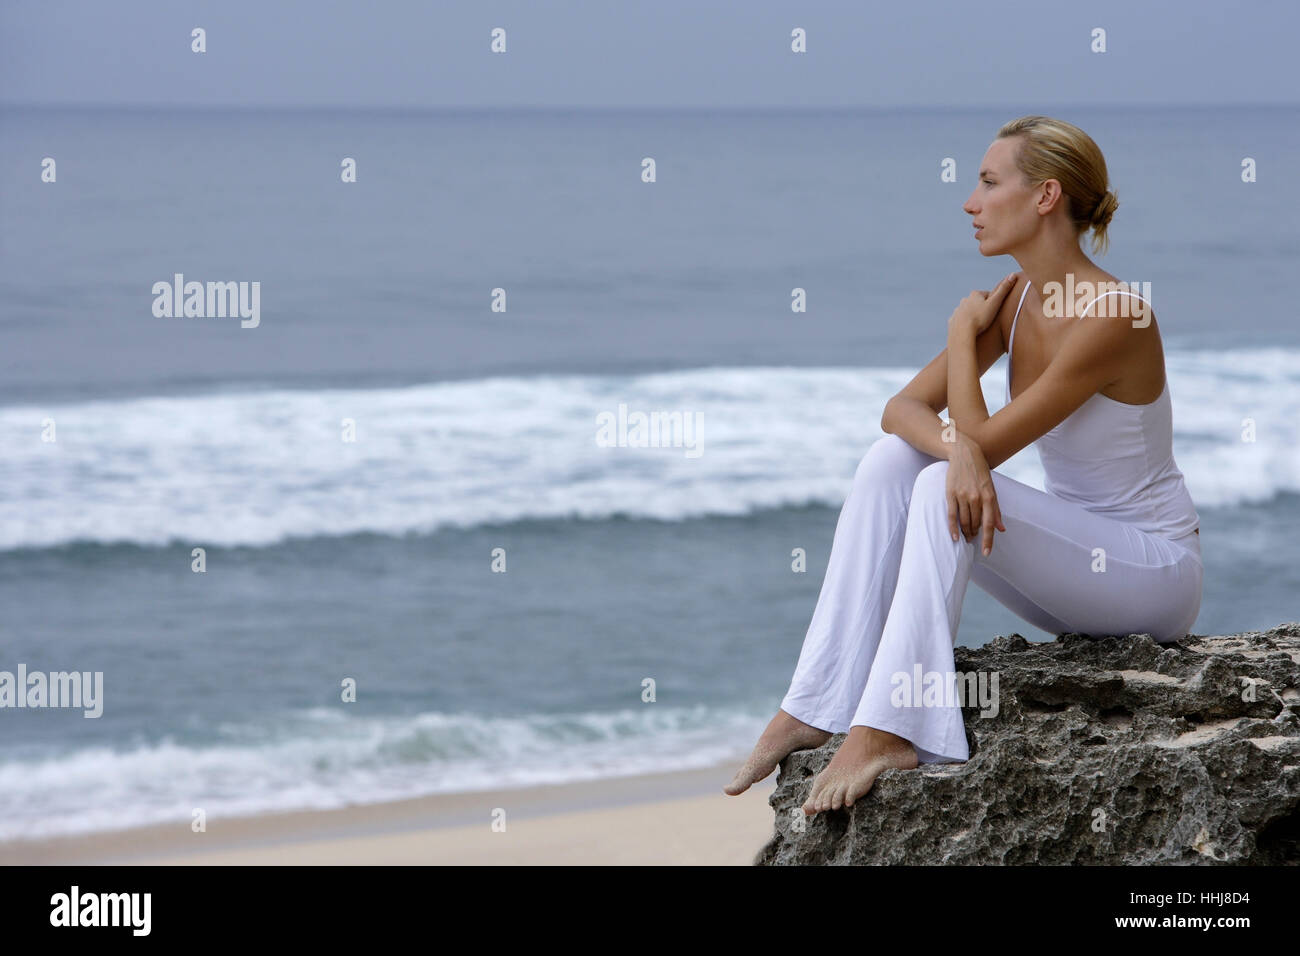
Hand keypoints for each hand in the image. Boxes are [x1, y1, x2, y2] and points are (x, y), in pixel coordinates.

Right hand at [945, 433, 1004, 554]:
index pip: (989, 524)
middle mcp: (976, 497)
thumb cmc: (980, 472)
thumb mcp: (991, 489)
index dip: (988, 540)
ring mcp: (963, 496)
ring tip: (966, 537)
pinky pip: (952, 515)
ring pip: (964, 521)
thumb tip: (1001, 529)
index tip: (986, 553)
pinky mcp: (951, 493)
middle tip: (973, 540)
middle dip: (975, 535)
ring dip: (965, 532)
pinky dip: (953, 528)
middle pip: (975, 524)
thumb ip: (996, 510)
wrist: (964, 454)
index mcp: (989, 496)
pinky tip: (954, 536)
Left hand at [948, 273, 1017, 340]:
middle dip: (983, 308)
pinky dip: (965, 323)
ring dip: (974, 316)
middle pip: (977, 303)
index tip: (996, 310)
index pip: (988, 295)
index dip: (994, 303)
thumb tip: (1013, 274)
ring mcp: (957, 311)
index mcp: (975, 294)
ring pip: (968, 311)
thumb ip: (1003, 290)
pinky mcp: (952, 321)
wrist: (962, 332)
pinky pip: (960, 321)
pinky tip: (969, 329)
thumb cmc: (980, 318)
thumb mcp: (995, 303)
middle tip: (989, 318)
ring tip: (980, 325)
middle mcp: (964, 300)